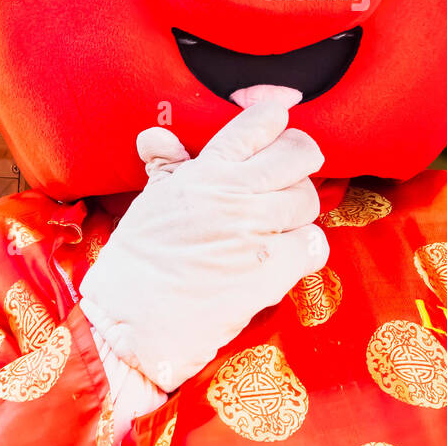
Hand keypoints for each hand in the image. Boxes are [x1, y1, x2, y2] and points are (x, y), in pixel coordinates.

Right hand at [79, 101, 327, 395]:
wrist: (131, 325)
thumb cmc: (136, 264)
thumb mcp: (149, 203)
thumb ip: (166, 165)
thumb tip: (157, 136)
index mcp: (205, 172)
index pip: (258, 123)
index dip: (275, 120)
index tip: (278, 126)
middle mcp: (235, 194)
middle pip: (299, 154)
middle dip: (301, 161)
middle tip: (288, 178)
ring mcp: (256, 231)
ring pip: (309, 200)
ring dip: (298, 212)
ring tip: (278, 226)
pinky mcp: (272, 270)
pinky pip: (314, 244)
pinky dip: (306, 250)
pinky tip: (286, 258)